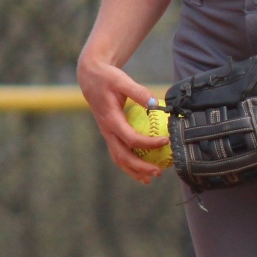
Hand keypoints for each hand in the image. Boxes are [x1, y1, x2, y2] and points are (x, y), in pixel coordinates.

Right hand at [78, 55, 168, 183]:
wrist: (90, 78)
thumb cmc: (108, 78)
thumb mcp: (122, 80)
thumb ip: (138, 92)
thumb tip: (155, 103)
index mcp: (111, 120)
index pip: (131, 139)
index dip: (148, 143)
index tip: (165, 141)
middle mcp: (107, 131)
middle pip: (123, 156)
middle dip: (140, 167)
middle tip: (159, 171)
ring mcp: (107, 135)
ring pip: (119, 159)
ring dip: (134, 171)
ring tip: (150, 178)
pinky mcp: (109, 135)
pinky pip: (118, 153)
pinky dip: (129, 164)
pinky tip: (141, 170)